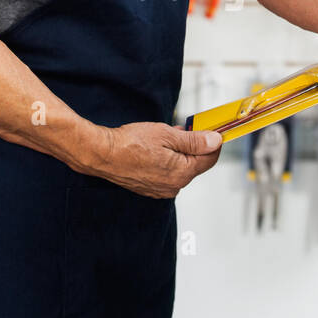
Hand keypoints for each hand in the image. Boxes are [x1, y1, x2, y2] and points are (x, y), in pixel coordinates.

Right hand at [83, 121, 222, 198]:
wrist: (102, 154)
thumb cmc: (130, 143)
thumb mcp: (167, 135)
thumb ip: (194, 140)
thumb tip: (215, 141)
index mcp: (182, 172)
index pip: (210, 158)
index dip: (215, 142)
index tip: (215, 130)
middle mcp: (174, 185)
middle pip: (196, 164)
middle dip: (196, 146)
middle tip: (188, 128)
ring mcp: (162, 189)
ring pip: (181, 168)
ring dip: (181, 153)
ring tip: (169, 136)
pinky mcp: (150, 188)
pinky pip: (168, 174)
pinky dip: (169, 161)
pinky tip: (158, 149)